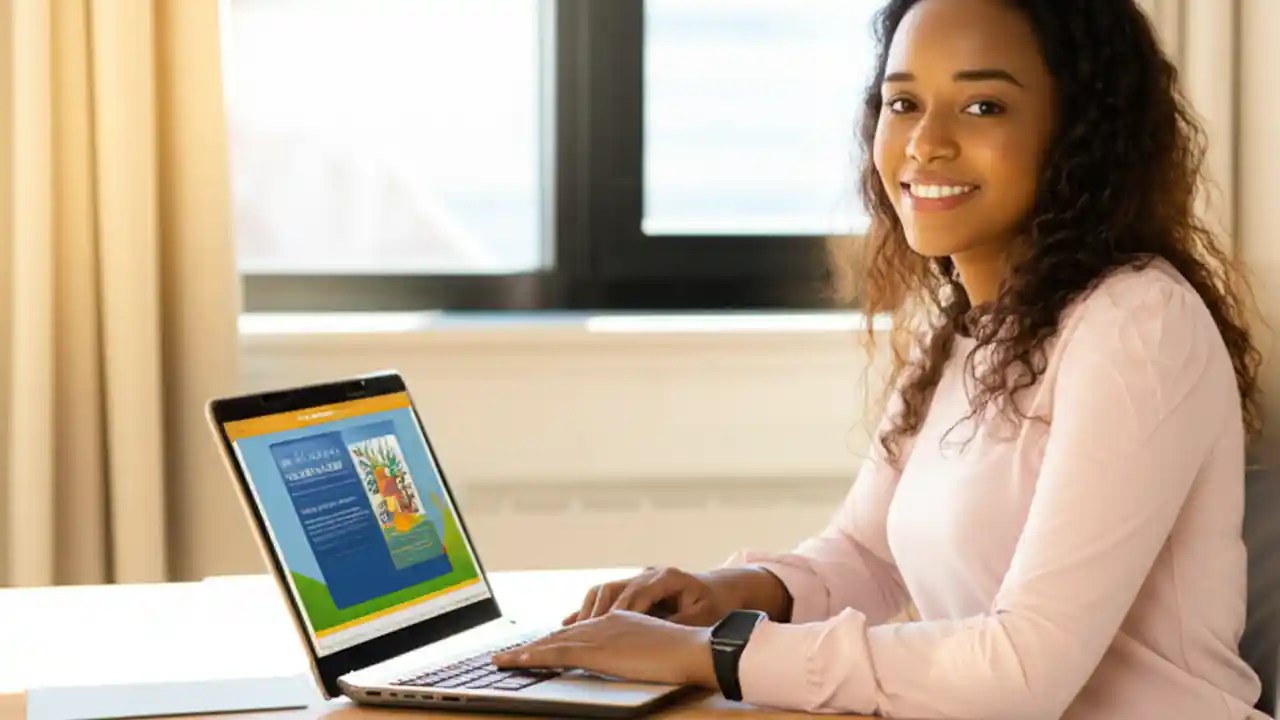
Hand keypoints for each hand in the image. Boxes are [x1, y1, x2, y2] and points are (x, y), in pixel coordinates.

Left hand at [492, 611, 717, 687]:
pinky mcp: (597, 648)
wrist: (692, 647)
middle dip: (533, 646)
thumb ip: (633, 650)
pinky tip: (516, 661)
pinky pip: (557, 652)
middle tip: (507, 655)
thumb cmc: (681, 653)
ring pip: (553, 643)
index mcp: (617, 621)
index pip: (578, 632)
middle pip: (560, 635)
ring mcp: (599, 633)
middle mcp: (604, 622)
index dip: (554, 641)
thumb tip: (625, 660)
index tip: (536, 650)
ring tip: (501, 660)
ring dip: (525, 652)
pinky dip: (532, 657)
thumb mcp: (652, 648)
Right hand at [563, 567, 734, 626]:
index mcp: (666, 577)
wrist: (720, 589)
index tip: (604, 632)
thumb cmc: (715, 603)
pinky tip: (570, 624)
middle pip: (613, 589)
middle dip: (596, 613)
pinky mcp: (633, 589)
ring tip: (570, 632)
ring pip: (604, 590)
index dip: (619, 614)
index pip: (636, 594)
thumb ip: (679, 623)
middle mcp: (647, 574)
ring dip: (588, 610)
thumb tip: (655, 635)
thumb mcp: (703, 616)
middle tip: (579, 636)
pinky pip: (605, 597)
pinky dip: (589, 609)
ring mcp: (638, 579)